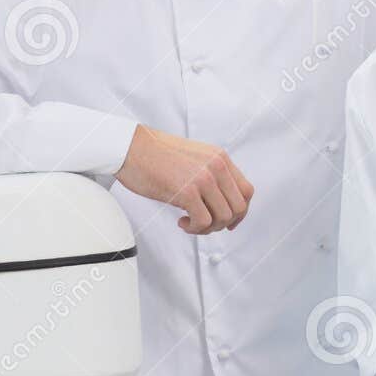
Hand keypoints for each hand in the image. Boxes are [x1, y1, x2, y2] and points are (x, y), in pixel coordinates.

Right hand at [115, 125, 253, 234]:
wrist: (129, 146)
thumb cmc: (155, 154)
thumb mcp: (194, 157)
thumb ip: (211, 174)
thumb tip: (219, 201)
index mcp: (219, 158)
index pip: (247, 191)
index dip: (240, 211)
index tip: (228, 221)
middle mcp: (216, 166)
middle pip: (238, 207)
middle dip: (223, 223)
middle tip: (205, 224)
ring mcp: (204, 178)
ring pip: (223, 217)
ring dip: (207, 228)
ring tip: (190, 223)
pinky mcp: (187, 192)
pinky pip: (203, 222)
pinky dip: (194, 229)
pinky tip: (182, 222)